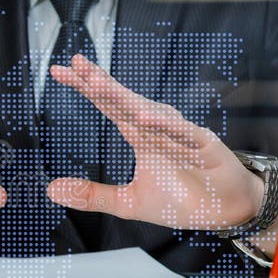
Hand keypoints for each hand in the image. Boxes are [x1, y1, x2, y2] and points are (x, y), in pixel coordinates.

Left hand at [46, 55, 263, 230]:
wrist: (225, 212)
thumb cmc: (182, 201)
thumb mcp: (128, 203)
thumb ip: (91, 195)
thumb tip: (52, 190)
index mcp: (140, 136)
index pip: (108, 106)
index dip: (86, 88)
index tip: (61, 72)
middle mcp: (158, 128)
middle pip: (123, 101)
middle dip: (100, 82)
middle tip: (77, 65)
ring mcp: (181, 135)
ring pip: (148, 112)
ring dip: (124, 97)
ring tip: (98, 84)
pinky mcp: (204, 146)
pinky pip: (182, 133)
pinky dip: (164, 125)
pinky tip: (144, 117)